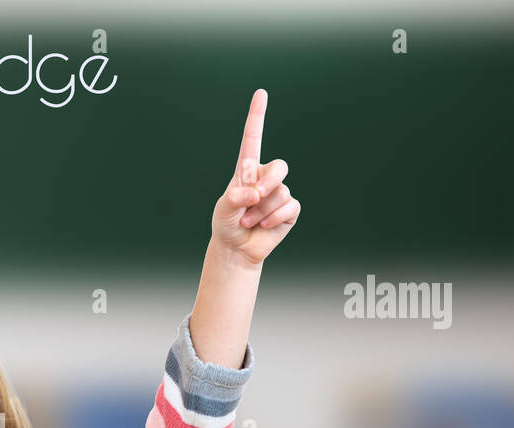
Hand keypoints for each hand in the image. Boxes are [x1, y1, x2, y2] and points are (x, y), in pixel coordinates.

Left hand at [211, 89, 299, 266]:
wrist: (236, 248)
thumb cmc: (226, 223)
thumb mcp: (223, 209)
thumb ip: (234, 198)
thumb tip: (255, 194)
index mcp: (247, 170)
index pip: (253, 139)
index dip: (257, 116)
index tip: (261, 93)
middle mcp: (265, 177)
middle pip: (280, 167)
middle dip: (268, 184)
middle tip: (253, 200)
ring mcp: (279, 192)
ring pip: (280, 193)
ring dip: (261, 211)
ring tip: (249, 220)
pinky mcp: (290, 210)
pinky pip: (289, 208)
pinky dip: (274, 219)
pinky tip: (263, 226)